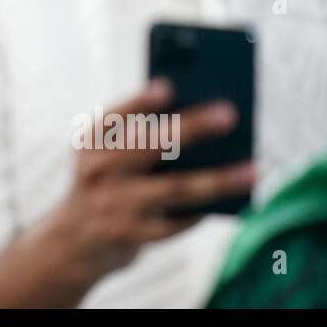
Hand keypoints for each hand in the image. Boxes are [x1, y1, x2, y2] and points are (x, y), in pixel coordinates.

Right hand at [36, 80, 253, 297]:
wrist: (74, 240)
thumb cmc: (107, 183)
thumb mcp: (107, 155)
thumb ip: (139, 137)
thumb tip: (203, 122)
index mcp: (92, 142)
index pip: (116, 116)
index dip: (141, 101)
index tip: (169, 86)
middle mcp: (97, 170)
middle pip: (150, 146)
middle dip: (191, 128)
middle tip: (229, 113)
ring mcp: (112, 204)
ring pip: (173, 189)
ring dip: (216, 179)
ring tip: (252, 170)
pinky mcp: (128, 235)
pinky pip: (174, 222)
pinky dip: (200, 211)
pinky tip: (227, 202)